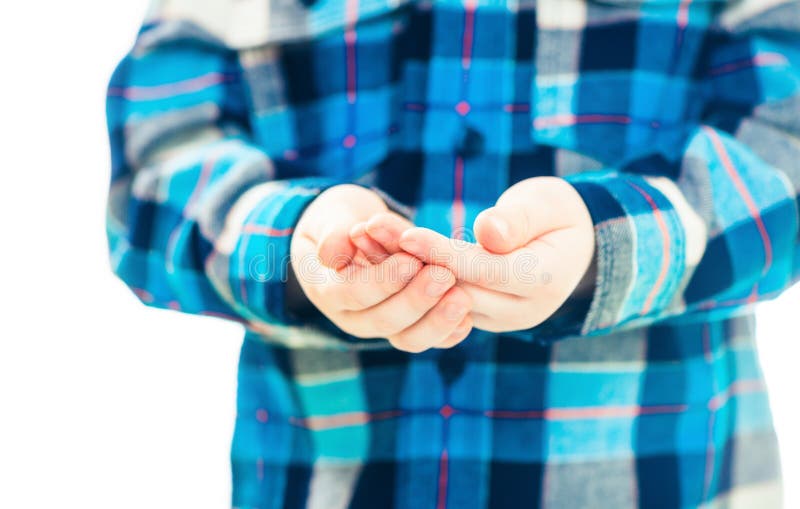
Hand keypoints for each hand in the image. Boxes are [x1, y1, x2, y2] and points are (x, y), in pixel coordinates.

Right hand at [289, 185, 472, 351]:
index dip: (383, 280)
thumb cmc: (342, 222)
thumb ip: (333, 232)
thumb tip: (332, 253)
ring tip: (462, 297)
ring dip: (436, 321)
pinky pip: (427, 340)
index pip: (354, 294)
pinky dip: (447, 332)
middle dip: (416, 300)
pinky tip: (467, 318)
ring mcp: (382, 326)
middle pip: (384, 321)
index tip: (411, 260)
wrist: (355, 235)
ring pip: (407, 338)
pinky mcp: (407, 328)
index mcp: (329, 291)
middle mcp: (354, 317)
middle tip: (444, 275)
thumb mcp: (331, 217)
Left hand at [358, 177, 594, 331]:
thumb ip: (520, 218)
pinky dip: (411, 276)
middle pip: (456, 289)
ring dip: (402, 270)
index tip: (407, 234)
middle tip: (369, 231)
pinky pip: (440, 300)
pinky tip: (378, 251)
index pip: (485, 271)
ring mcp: (500, 319)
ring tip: (365, 237)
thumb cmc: (558, 214)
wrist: (572, 245)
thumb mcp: (547, 203)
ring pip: (441, 298)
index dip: (443, 254)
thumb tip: (488, 232)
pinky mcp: (480, 315)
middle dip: (411, 261)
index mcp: (546, 282)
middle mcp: (522, 311)